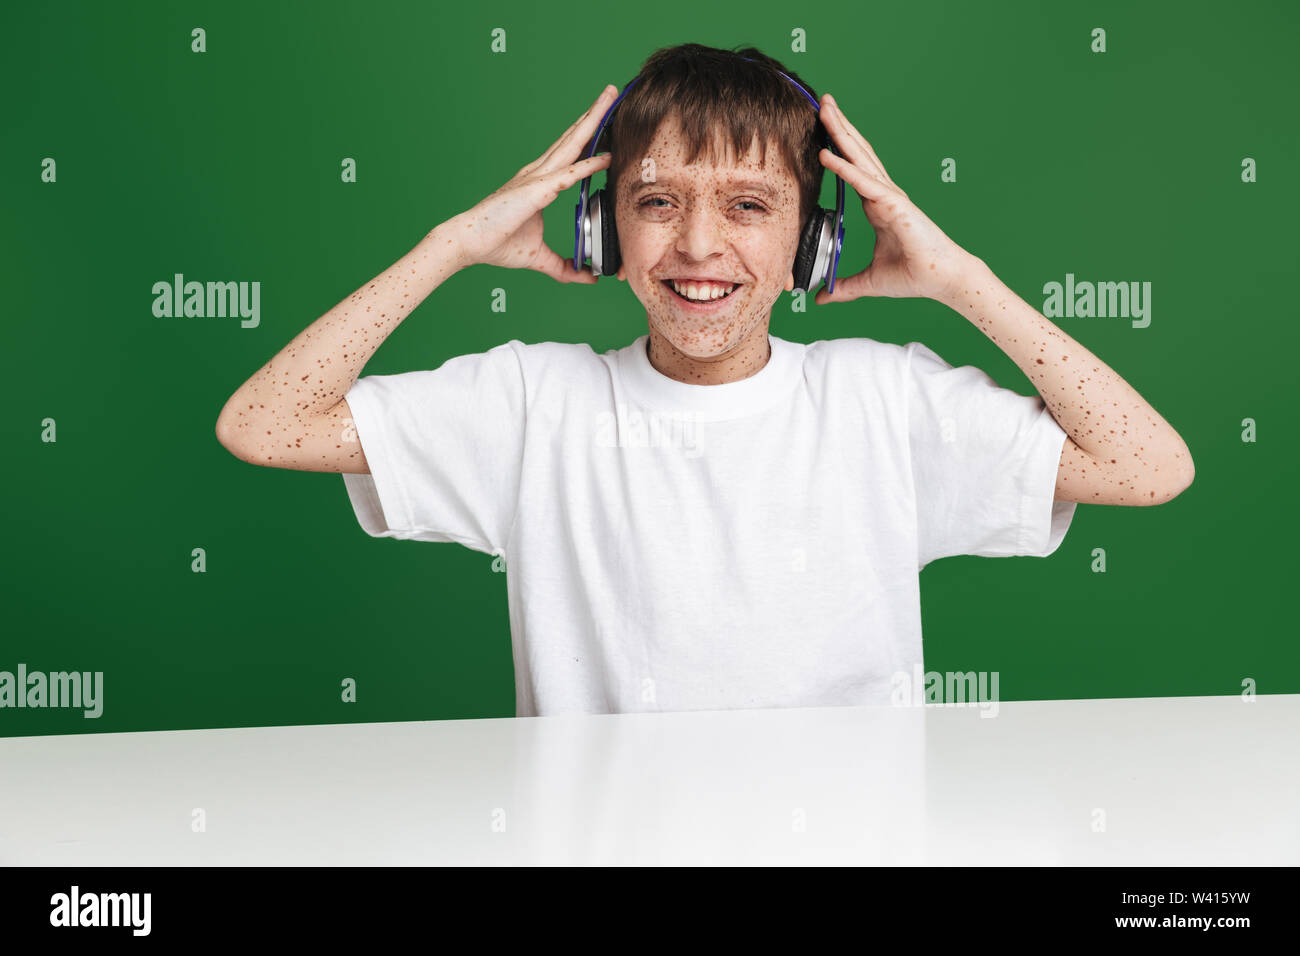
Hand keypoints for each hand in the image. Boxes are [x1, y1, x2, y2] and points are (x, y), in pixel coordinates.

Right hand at [449, 85, 617, 282]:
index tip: (609, 124)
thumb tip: (589, 277)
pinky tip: (604, 156)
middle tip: (611, 91)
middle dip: (594, 114)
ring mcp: (536, 179)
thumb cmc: (498, 243)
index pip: (571, 154)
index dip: (591, 139)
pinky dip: (586, 165)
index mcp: (540, 182)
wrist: (469, 242)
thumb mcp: (540, 257)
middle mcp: (539, 173)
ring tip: (608, 99)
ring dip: (592, 122)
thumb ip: (565, 267)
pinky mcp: (534, 191)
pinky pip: (566, 176)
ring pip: (571, 144)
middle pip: (574, 138)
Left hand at [813, 92, 974, 304]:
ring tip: (825, 109)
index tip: (820, 130)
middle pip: (856, 152)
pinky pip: (865, 183)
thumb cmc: (913, 275)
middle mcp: (883, 193)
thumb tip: (821, 296)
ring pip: (861, 157)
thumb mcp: (868, 281)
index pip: (852, 168)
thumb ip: (843, 286)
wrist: (941, 280)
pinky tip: (828, 154)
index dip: (837, 147)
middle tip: (821, 101)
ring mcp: (890, 196)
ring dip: (841, 133)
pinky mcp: (895, 205)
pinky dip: (846, 168)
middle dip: (838, 126)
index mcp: (877, 204)